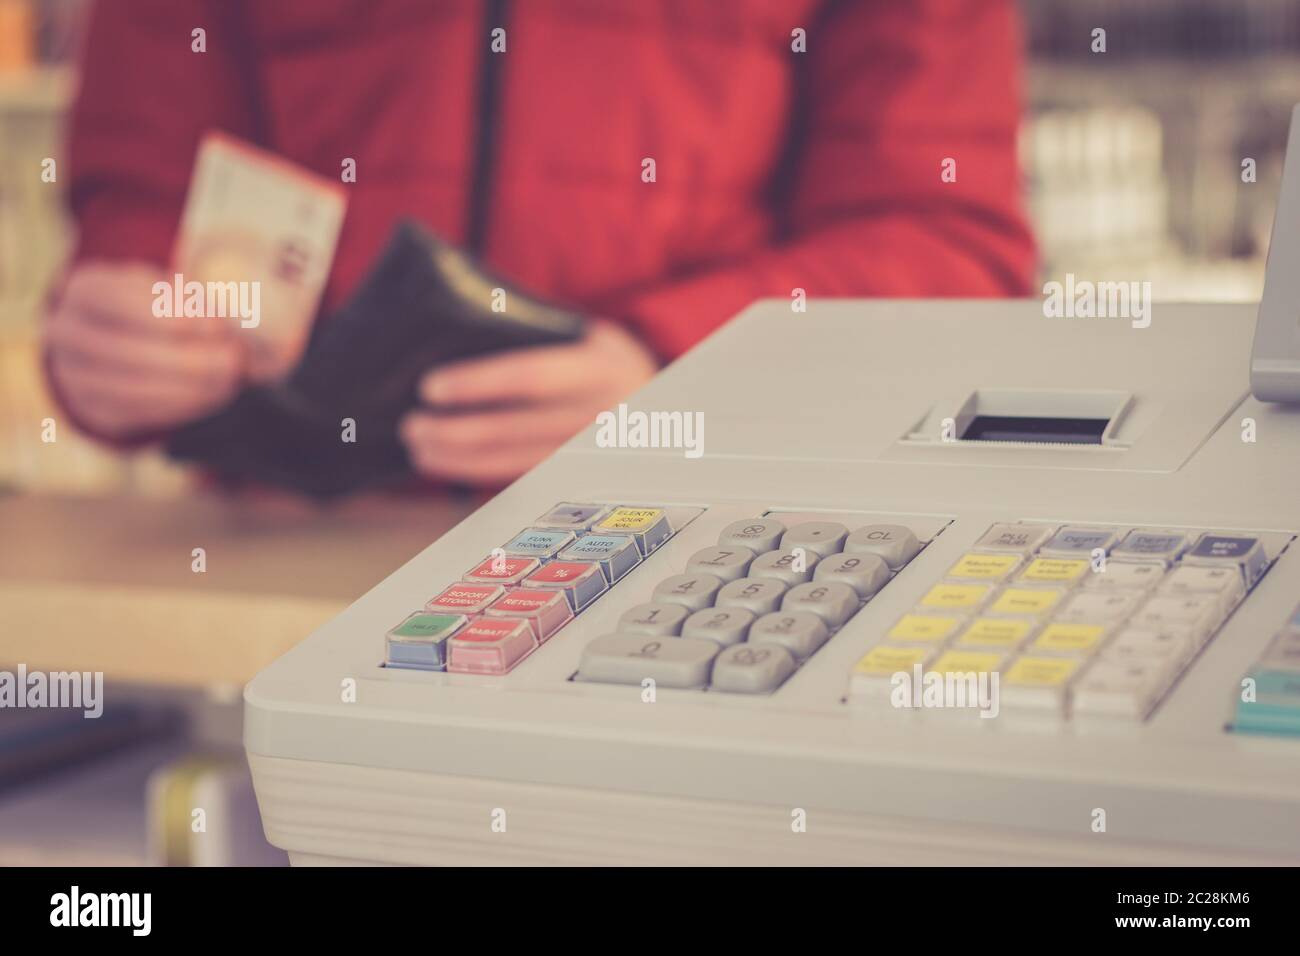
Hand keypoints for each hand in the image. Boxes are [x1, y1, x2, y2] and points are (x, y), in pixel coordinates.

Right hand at [44, 261, 245, 439]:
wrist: (117, 340)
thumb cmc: (156, 306)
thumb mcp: (170, 289)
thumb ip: (196, 300)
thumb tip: (240, 320)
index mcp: (85, 290)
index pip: (118, 301)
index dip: (170, 314)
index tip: (216, 325)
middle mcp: (67, 332)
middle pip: (125, 351)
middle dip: (187, 360)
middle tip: (233, 361)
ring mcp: (74, 375)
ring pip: (131, 388)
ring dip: (188, 388)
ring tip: (229, 381)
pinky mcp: (94, 408)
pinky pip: (137, 413)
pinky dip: (179, 406)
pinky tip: (210, 397)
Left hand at [400, 319, 658, 483]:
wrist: (670, 408)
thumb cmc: (607, 362)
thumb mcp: (590, 337)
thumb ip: (541, 334)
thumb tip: (460, 330)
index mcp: (600, 368)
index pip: (529, 376)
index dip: (477, 383)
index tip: (431, 387)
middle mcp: (600, 416)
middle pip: (514, 428)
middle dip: (456, 430)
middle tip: (412, 424)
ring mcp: (591, 454)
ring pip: (513, 462)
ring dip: (459, 458)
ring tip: (420, 447)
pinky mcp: (578, 477)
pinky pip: (521, 477)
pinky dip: (480, 470)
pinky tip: (448, 462)